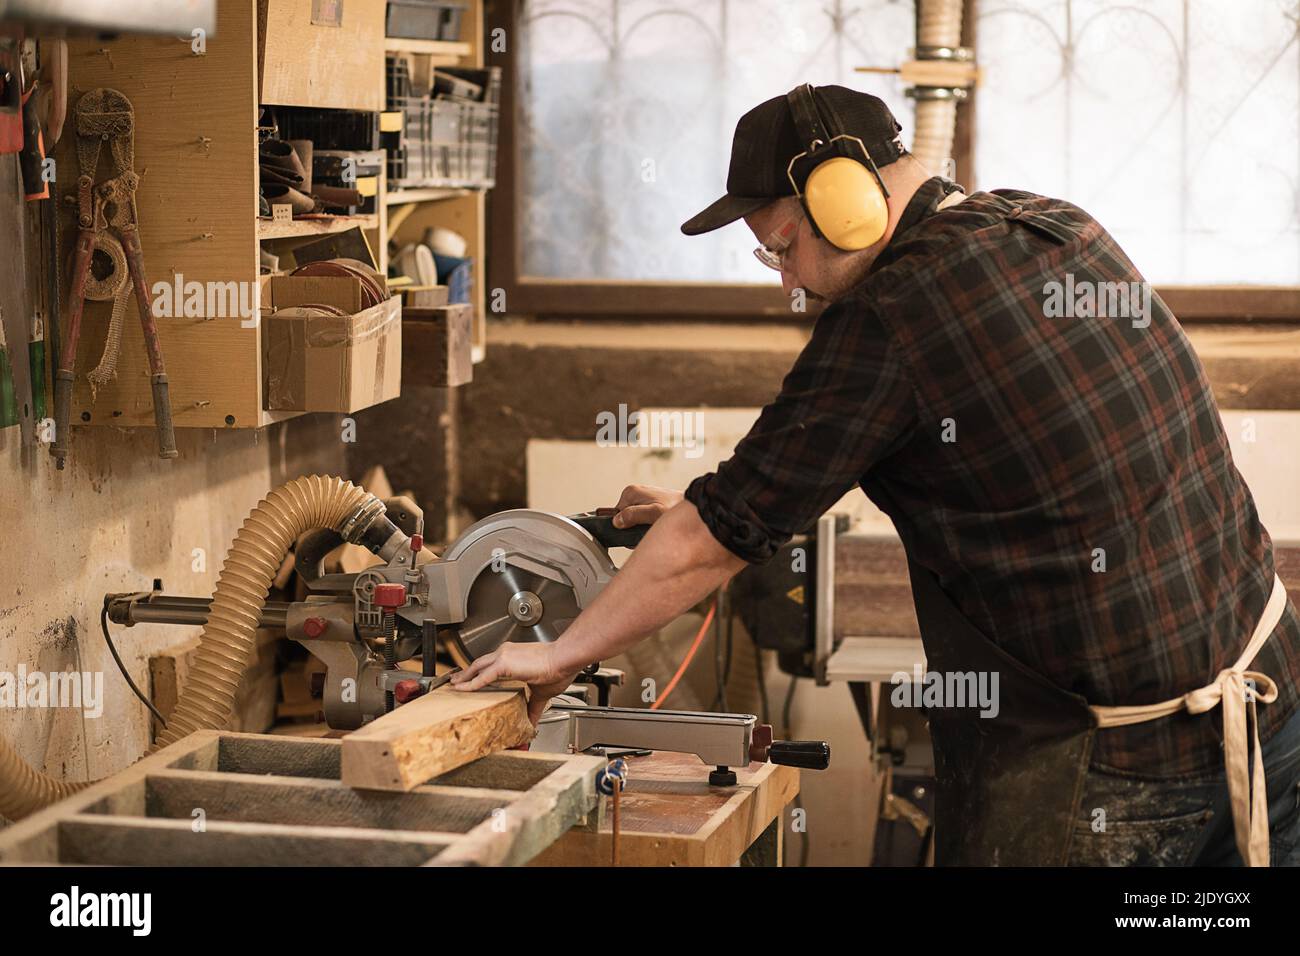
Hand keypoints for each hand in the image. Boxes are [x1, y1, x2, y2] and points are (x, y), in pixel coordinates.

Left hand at [449, 642, 578, 724]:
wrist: (564, 659)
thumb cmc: (558, 670)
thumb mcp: (542, 692)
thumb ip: (533, 707)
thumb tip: (532, 722)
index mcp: (514, 656)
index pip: (492, 663)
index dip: (480, 672)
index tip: (472, 679)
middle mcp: (506, 652)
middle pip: (480, 663)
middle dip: (467, 672)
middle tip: (456, 681)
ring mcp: (504, 656)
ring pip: (477, 666)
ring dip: (465, 677)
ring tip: (455, 686)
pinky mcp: (504, 663)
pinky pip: (483, 675)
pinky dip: (472, 683)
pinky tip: (464, 689)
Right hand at [612, 484, 682, 528]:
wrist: (694, 507)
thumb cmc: (675, 508)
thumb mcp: (653, 513)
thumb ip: (634, 516)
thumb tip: (617, 521)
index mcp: (630, 492)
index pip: (615, 516)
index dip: (624, 529)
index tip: (634, 533)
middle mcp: (634, 494)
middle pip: (624, 519)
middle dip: (632, 530)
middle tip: (646, 533)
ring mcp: (641, 499)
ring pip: (633, 521)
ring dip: (640, 530)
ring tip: (653, 530)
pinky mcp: (648, 504)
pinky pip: (641, 519)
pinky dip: (646, 526)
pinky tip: (656, 528)